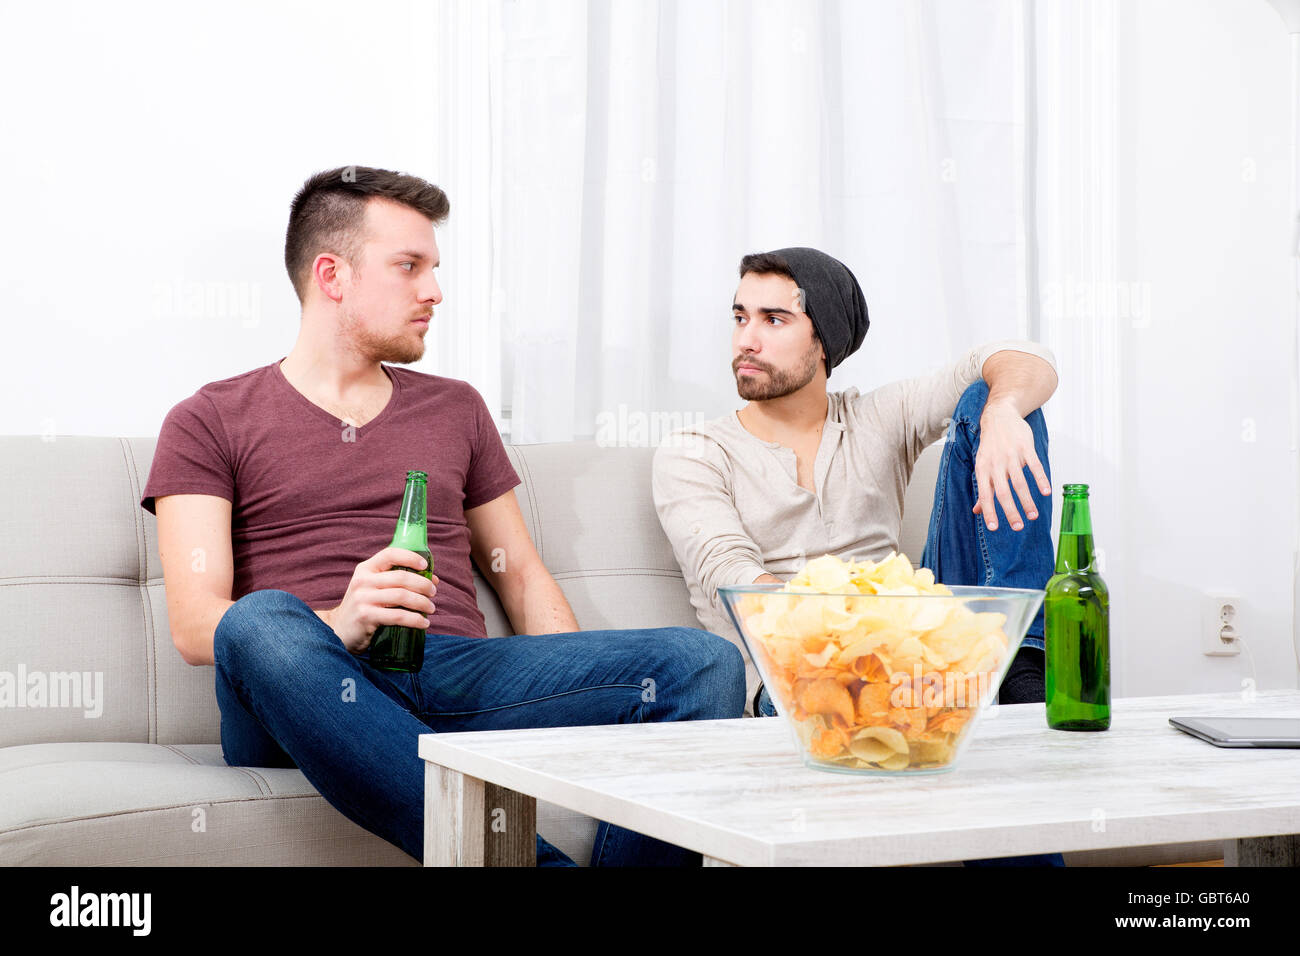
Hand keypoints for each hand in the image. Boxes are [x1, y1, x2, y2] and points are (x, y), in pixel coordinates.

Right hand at [326, 547, 438, 653]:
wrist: (339, 631)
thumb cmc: (364, 607)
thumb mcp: (372, 587)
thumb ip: (395, 580)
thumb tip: (432, 579)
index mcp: (366, 569)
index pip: (390, 554)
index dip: (410, 557)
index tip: (425, 565)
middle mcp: (363, 581)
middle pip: (401, 577)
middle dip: (423, 584)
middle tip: (433, 592)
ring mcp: (363, 599)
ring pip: (402, 596)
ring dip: (422, 602)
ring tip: (431, 608)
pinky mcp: (366, 616)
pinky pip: (398, 616)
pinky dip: (415, 619)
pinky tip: (424, 623)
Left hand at [972, 401, 1050, 531]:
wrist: (999, 416)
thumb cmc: (990, 445)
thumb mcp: (982, 464)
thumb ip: (983, 488)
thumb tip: (977, 511)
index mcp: (983, 470)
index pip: (985, 495)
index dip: (989, 511)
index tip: (994, 528)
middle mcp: (996, 464)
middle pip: (1003, 492)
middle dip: (1011, 512)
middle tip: (1018, 527)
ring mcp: (1011, 455)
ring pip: (1020, 482)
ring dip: (1027, 501)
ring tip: (1033, 516)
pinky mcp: (1025, 447)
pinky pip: (1034, 466)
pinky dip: (1041, 480)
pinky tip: (1046, 492)